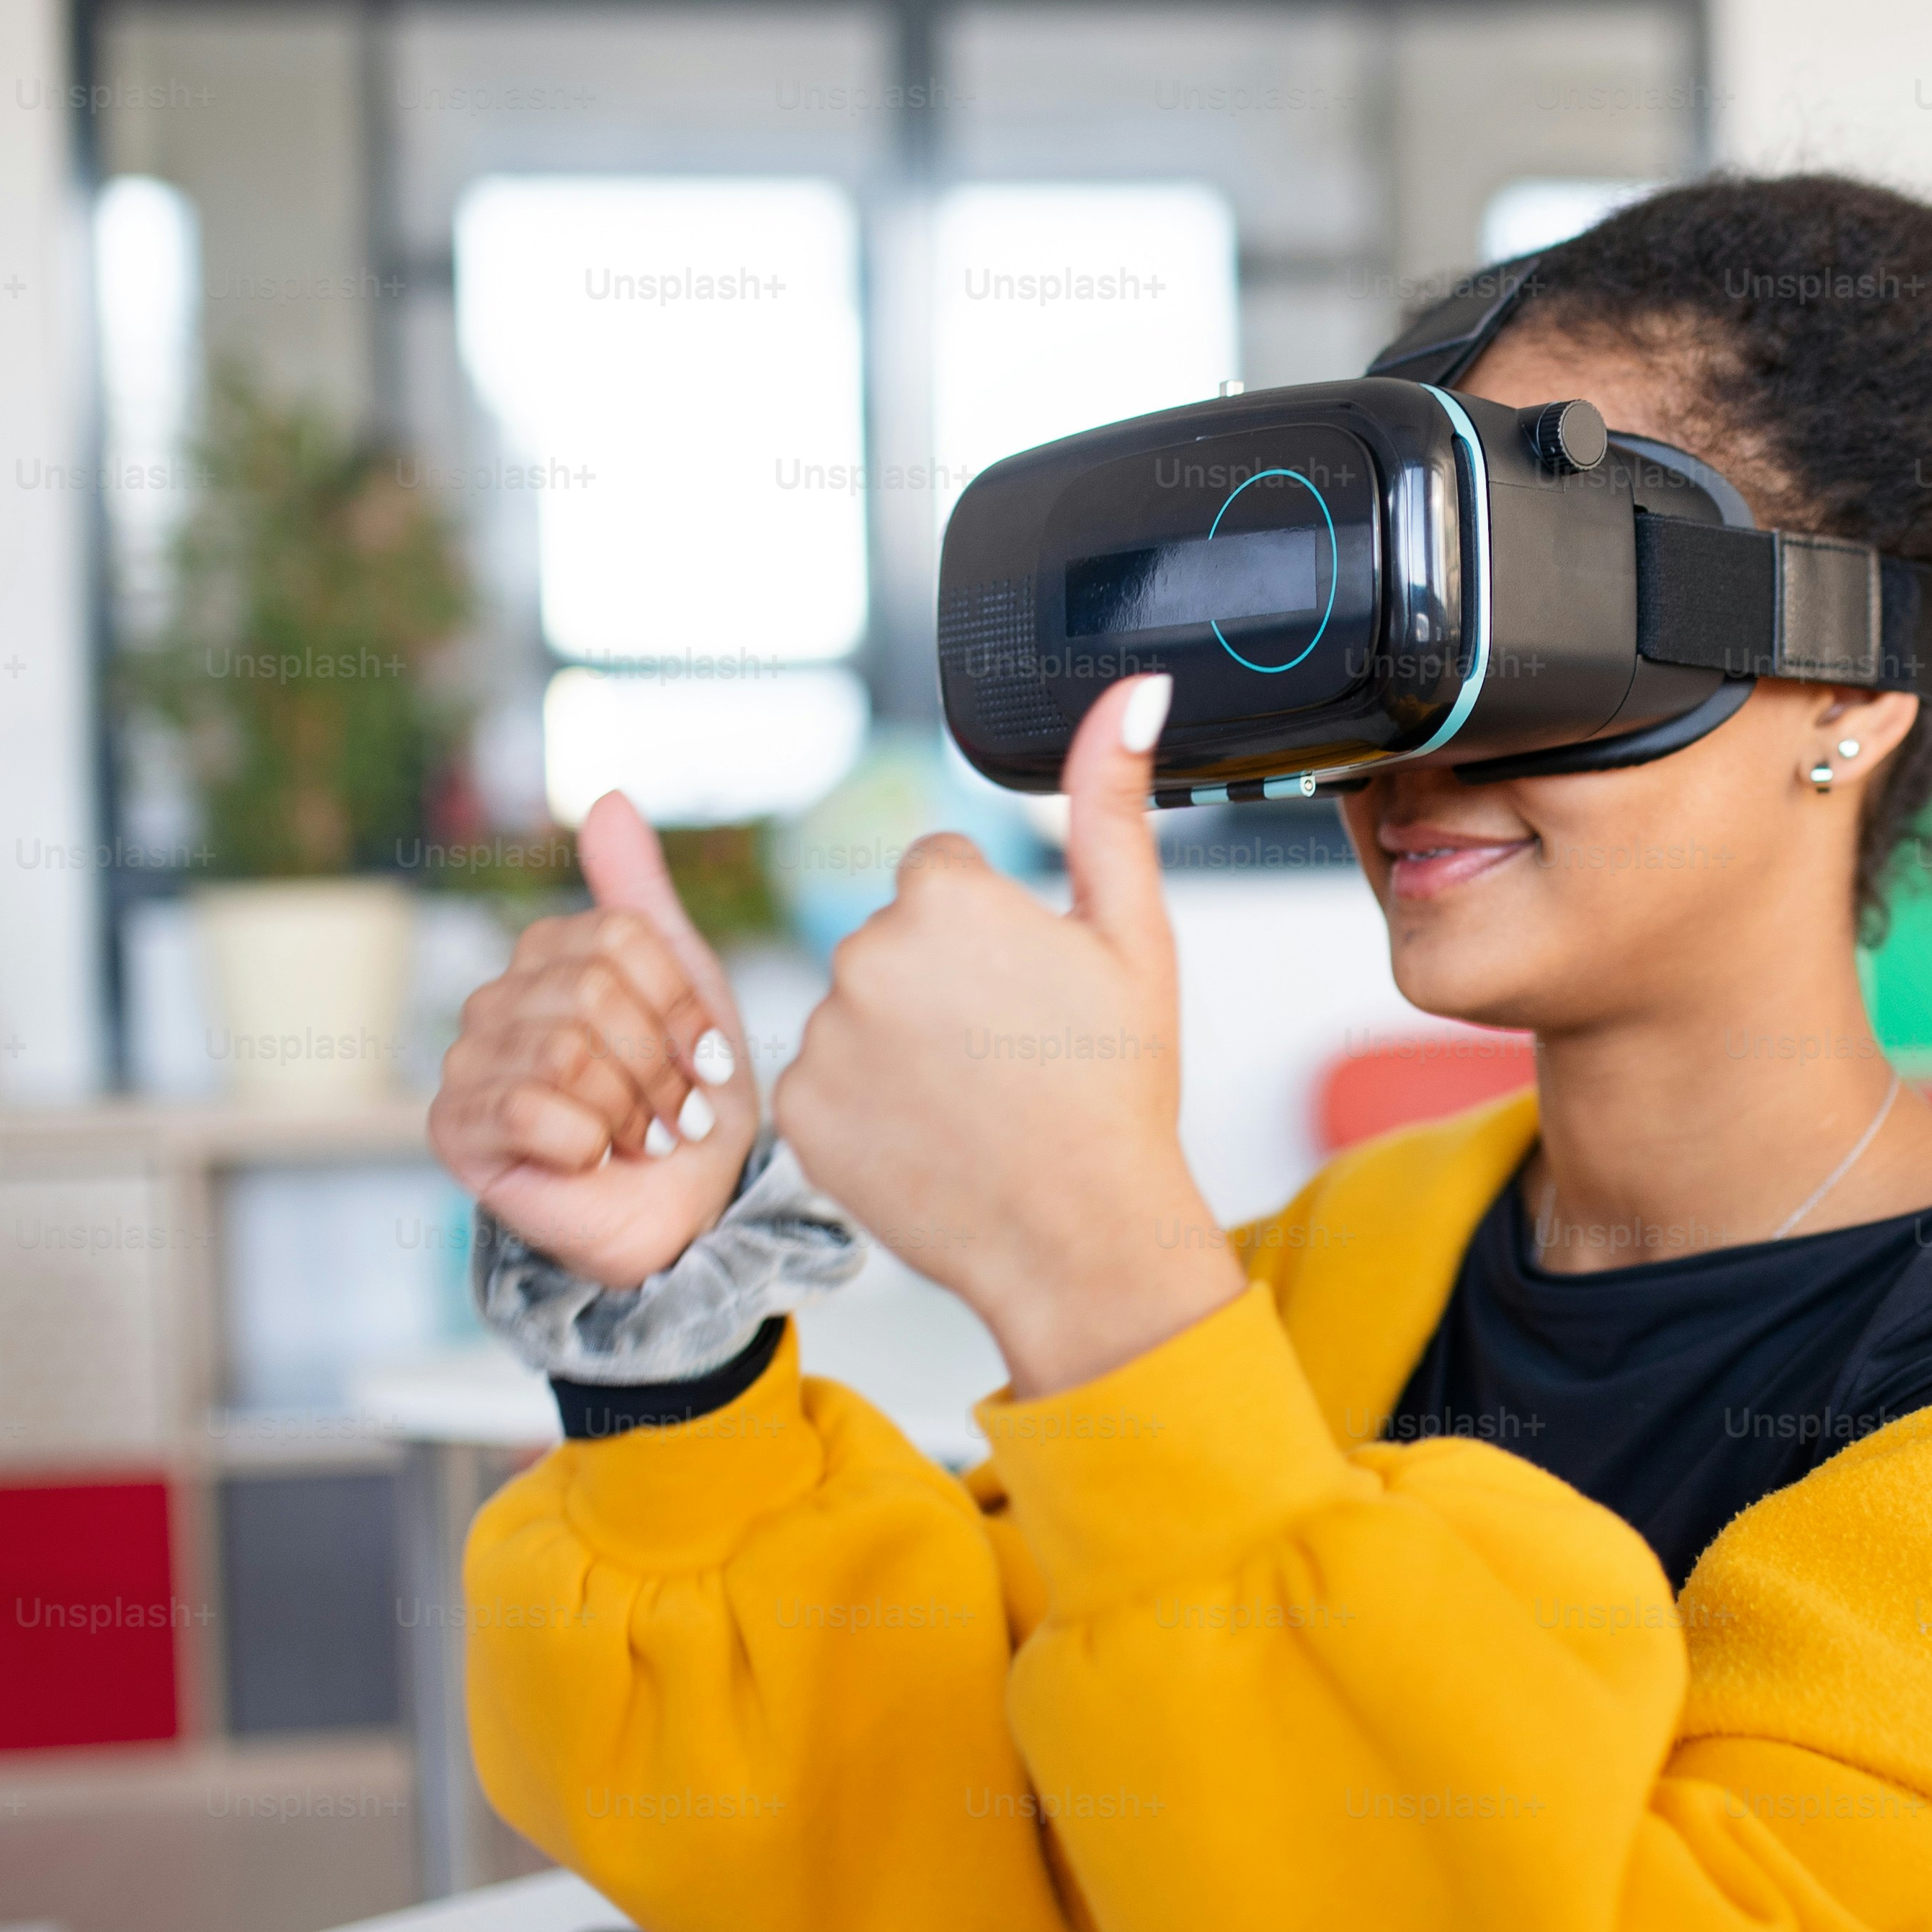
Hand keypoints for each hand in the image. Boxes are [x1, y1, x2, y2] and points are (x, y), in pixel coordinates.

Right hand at [428, 794, 756, 1289]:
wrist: (684, 1213)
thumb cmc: (687, 1104)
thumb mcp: (687, 987)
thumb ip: (640, 897)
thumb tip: (607, 798)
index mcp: (550, 956)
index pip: (621, 938)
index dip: (681, 1004)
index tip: (707, 1059)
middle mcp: (497, 999)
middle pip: (595, 990)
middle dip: (660, 1063)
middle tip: (677, 1114)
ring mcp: (468, 1062)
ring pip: (567, 1050)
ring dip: (631, 1108)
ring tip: (644, 1139)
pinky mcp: (455, 1128)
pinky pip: (530, 1107)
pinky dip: (587, 1142)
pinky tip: (594, 1160)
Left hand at [773, 674, 1244, 1396]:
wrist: (1082, 1236)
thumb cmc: (1117, 1090)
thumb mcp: (1133, 935)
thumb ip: (1112, 801)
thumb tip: (1130, 695)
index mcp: (945, 894)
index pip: (941, 875)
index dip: (993, 932)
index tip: (1029, 990)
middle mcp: (867, 950)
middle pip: (893, 938)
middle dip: (941, 983)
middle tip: (1009, 1051)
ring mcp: (825, 1033)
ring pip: (857, 1007)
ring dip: (900, 1041)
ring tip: (973, 1099)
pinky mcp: (798, 1108)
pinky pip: (825, 1080)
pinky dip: (866, 1105)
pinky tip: (929, 1134)